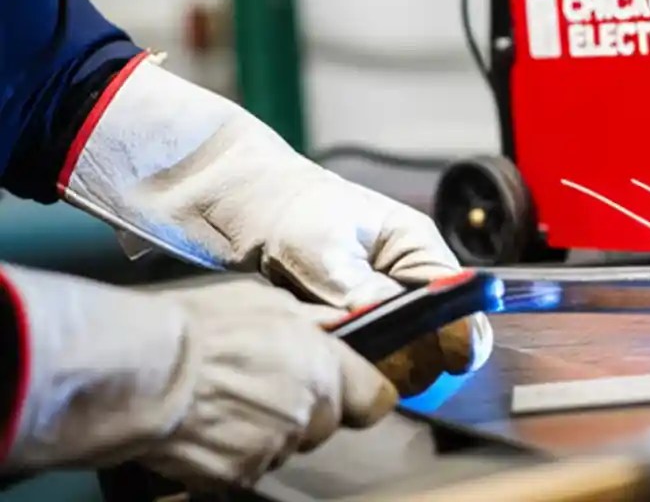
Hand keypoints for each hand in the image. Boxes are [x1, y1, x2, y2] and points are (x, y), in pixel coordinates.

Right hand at [0, 264, 397, 488]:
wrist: (145, 372)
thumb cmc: (204, 325)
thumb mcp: (266, 301)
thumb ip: (306, 325)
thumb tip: (327, 330)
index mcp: (326, 368)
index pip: (374, 400)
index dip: (361, 396)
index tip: (349, 392)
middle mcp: (310, 414)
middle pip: (322, 425)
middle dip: (300, 412)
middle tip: (257, 389)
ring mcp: (275, 450)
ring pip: (282, 448)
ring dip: (261, 434)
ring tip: (221, 406)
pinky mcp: (237, 477)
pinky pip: (243, 469)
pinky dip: (226, 456)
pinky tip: (201, 430)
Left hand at [58, 53, 492, 394]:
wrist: (224, 200)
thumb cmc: (279, 203)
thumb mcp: (324, 250)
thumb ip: (364, 294)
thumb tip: (395, 335)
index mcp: (415, 249)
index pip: (459, 304)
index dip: (453, 337)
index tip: (430, 362)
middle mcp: (401, 278)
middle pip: (429, 338)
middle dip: (399, 352)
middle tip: (357, 347)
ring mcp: (372, 301)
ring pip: (389, 352)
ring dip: (361, 356)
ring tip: (323, 335)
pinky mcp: (341, 320)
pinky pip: (351, 354)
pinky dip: (334, 355)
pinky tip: (308, 339)